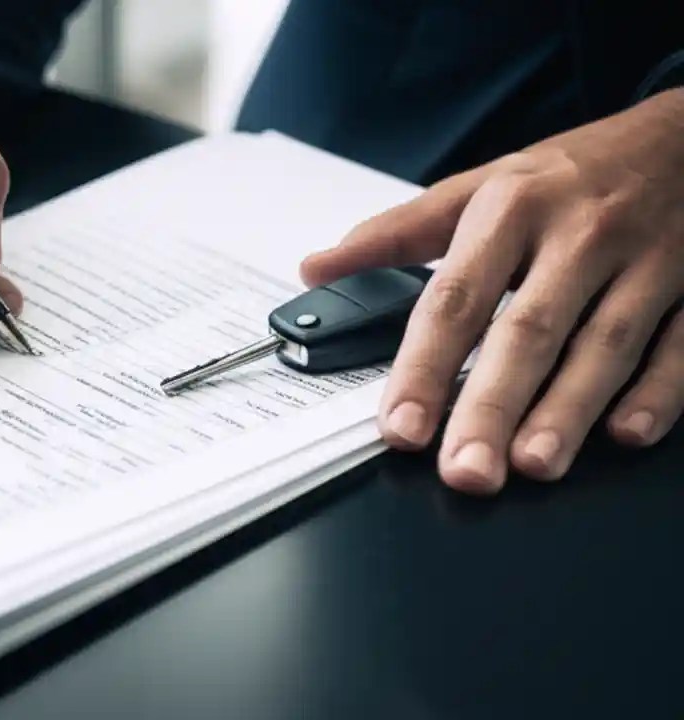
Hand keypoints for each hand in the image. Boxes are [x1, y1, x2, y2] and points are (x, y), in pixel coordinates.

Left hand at [301, 88, 683, 493]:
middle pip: (527, 331)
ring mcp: (645, 262)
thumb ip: (397, 234)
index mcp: (511, 211)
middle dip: (491, 405)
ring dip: (568, 409)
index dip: (423, 368)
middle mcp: (577, 236)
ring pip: (604, 343)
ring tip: (532, 464)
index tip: (400, 427)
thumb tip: (315, 268)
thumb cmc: (569, 175)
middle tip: (464, 471)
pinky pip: (679, 346)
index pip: (455, 299)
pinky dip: (657, 391)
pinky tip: (625, 434)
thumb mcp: (480, 186)